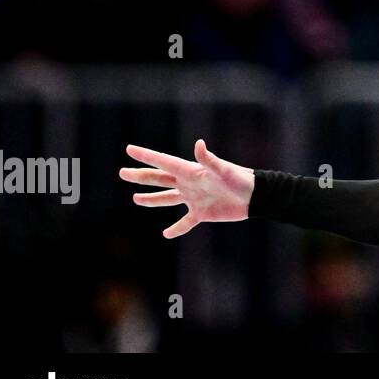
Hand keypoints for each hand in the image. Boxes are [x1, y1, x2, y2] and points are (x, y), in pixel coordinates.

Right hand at [120, 140, 255, 238]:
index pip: (164, 162)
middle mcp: (189, 183)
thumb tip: (199, 144)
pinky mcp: (202, 213)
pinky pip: (185, 222)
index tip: (129, 149)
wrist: (256, 197)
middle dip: (141, 176)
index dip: (146, 156)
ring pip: (167, 199)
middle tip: (122, 172)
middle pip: (159, 179)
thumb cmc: (241, 179)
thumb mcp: (224, 169)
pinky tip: (166, 234)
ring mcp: (194, 198)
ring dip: (151, 199)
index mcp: (191, 171)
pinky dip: (176, 229)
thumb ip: (209, 159)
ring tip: (135, 199)